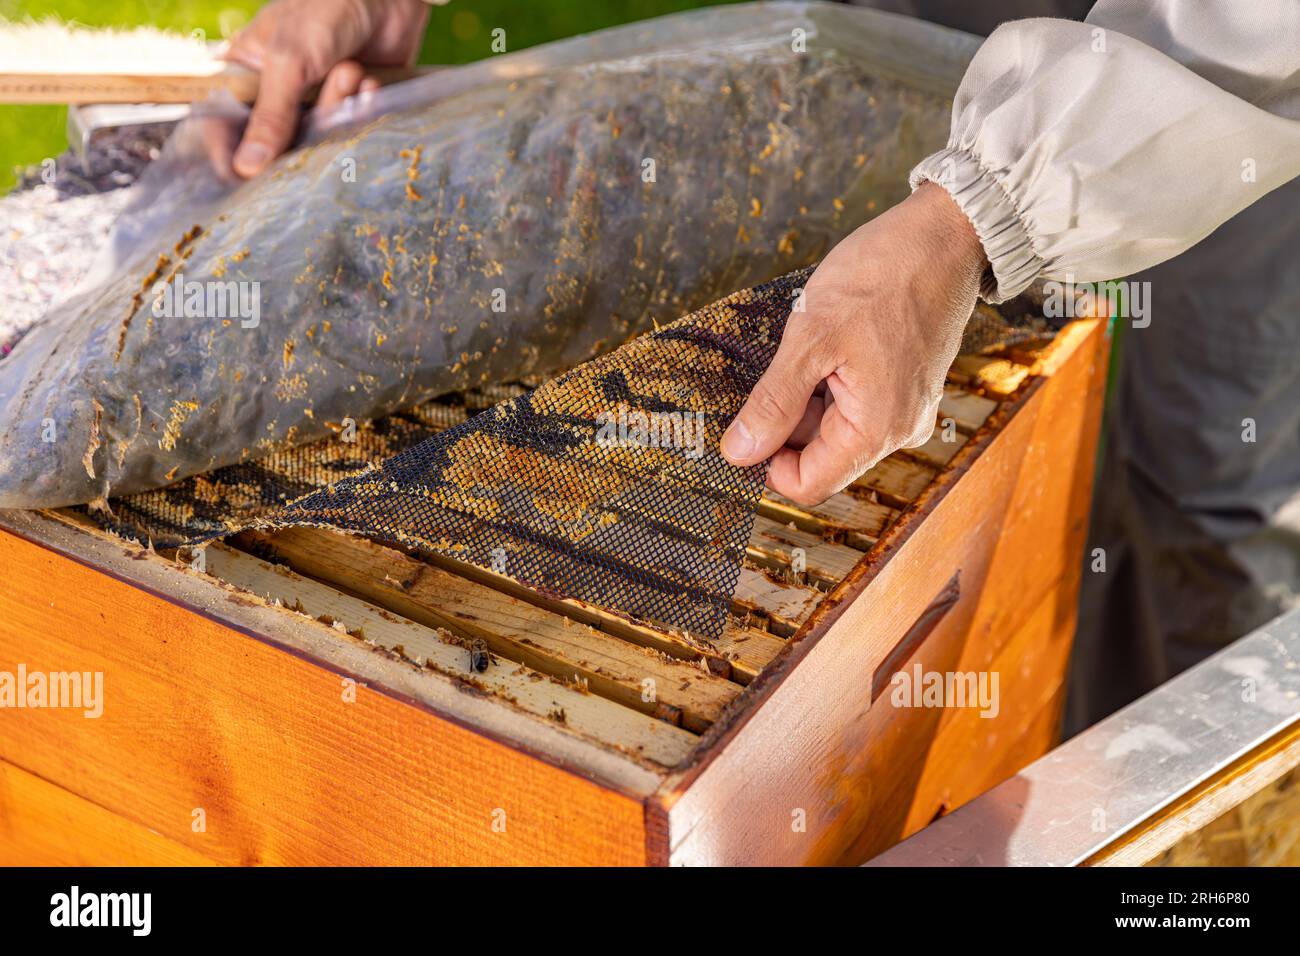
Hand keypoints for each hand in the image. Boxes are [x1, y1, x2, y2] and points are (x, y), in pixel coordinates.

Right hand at [224, 0, 430, 176]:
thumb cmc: (326, 10)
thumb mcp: (290, 61)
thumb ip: (271, 116)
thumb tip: (246, 169)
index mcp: (243, 75)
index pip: (222, 127)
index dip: (231, 157)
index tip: (248, 179)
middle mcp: (274, 95)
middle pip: (277, 145)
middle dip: (307, 123)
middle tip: (328, 90)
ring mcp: (312, 104)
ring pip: (318, 140)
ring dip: (341, 107)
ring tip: (352, 69)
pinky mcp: (348, 110)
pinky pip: (350, 132)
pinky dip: (363, 109)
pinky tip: (372, 80)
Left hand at [721, 183, 987, 505]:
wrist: (944, 233)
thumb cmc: (884, 275)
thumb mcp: (812, 337)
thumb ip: (774, 402)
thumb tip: (739, 453)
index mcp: (878, 429)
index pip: (808, 484)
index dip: (766, 462)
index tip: (745, 422)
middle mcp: (899, 429)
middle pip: (820, 457)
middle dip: (786, 422)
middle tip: (773, 367)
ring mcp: (906, 408)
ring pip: (834, 428)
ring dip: (806, 397)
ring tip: (807, 344)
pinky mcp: (906, 386)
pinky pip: (854, 403)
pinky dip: (828, 382)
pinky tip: (825, 341)